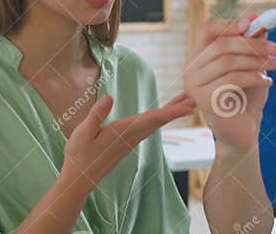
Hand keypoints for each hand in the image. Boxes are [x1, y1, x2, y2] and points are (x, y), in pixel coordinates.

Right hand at [61, 93, 194, 194]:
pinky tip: (164, 114)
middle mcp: (132, 136)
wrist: (79, 178)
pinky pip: (149, 127)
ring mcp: (131, 140)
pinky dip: (161, 118)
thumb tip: (108, 97)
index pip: (153, 118)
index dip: (172, 111)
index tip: (189, 106)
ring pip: (156, 123)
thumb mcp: (83, 132)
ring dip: (171, 112)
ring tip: (185, 101)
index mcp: (124, 131)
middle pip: (160, 120)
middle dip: (178, 109)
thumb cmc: (79, 155)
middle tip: (196, 98)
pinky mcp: (128, 142)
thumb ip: (96, 115)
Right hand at [183, 17, 275, 153]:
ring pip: (228, 61)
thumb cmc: (246, 96)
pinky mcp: (204, 99)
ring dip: (257, 61)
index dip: (230, 23)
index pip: (208, 30)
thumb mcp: (252, 65)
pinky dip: (255, 77)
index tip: (253, 21)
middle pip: (221, 45)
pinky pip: (233, 79)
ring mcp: (195, 85)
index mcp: (199, 57)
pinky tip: (268, 81)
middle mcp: (191, 69)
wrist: (244, 130)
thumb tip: (260, 23)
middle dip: (252, 44)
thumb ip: (252, 45)